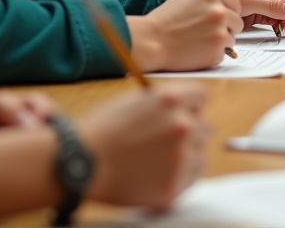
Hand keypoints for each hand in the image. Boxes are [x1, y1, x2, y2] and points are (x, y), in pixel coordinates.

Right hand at [77, 84, 211, 210]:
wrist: (79, 164)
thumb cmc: (100, 131)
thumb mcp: (132, 100)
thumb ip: (163, 102)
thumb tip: (186, 107)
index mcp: (172, 99)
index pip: (202, 98)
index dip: (190, 107)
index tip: (181, 115)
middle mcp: (181, 125)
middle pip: (204, 126)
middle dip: (188, 132)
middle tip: (162, 142)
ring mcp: (180, 157)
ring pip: (201, 152)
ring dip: (186, 155)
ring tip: (157, 159)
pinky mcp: (174, 185)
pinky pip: (194, 176)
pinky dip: (181, 176)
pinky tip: (158, 173)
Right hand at [127, 0, 240, 71]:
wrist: (151, 41)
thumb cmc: (165, 20)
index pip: (236, 3)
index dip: (228, 12)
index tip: (217, 18)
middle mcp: (219, 10)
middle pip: (238, 21)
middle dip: (226, 27)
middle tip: (206, 32)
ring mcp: (220, 30)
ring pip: (232, 37)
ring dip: (220, 41)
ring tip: (198, 40)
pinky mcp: (217, 49)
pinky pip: (224, 53)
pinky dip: (213, 53)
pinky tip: (196, 49)